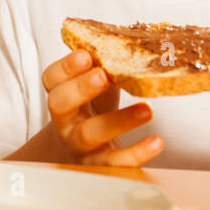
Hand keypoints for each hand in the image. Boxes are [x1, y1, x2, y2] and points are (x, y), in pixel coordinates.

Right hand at [40, 49, 161, 165]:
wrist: (83, 156)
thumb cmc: (93, 112)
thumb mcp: (95, 90)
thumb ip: (104, 69)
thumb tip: (133, 44)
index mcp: (62, 96)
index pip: (52, 79)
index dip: (66, 67)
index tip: (86, 54)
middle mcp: (65, 121)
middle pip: (60, 104)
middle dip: (81, 88)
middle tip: (103, 75)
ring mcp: (79, 146)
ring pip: (90, 134)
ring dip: (118, 121)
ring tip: (147, 110)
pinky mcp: (99, 166)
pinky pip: (115, 163)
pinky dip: (137, 153)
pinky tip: (157, 142)